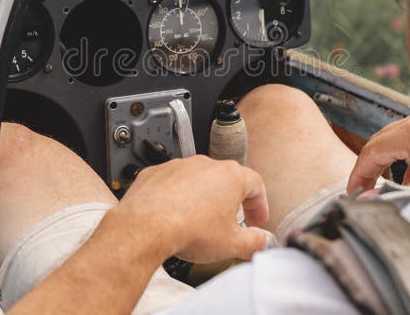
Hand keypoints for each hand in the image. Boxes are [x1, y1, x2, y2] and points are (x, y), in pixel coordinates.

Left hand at [107, 155, 270, 262]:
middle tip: (231, 223)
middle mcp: (205, 165)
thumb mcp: (231, 244)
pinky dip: (176, 196)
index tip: (257, 220)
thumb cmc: (188, 229)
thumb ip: (255, 242)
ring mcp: (179, 166)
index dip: (260, 205)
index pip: (256, 185)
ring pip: (198, 180)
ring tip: (199, 222)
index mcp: (230, 177)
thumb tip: (263, 242)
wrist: (146, 227)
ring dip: (202, 198)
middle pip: (226, 180)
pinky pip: (172, 183)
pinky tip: (174, 216)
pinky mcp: (156, 173)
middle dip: (231, 202)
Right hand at [347, 111, 409, 193]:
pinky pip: (409, 140)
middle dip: (368, 168)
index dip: (358, 173)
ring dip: (384, 162)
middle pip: (379, 143)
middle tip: (361, 190)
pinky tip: (406, 179)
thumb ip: (394, 194)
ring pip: (393, 140)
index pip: (371, 152)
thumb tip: (365, 198)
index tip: (352, 190)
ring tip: (378, 186)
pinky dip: (402, 158)